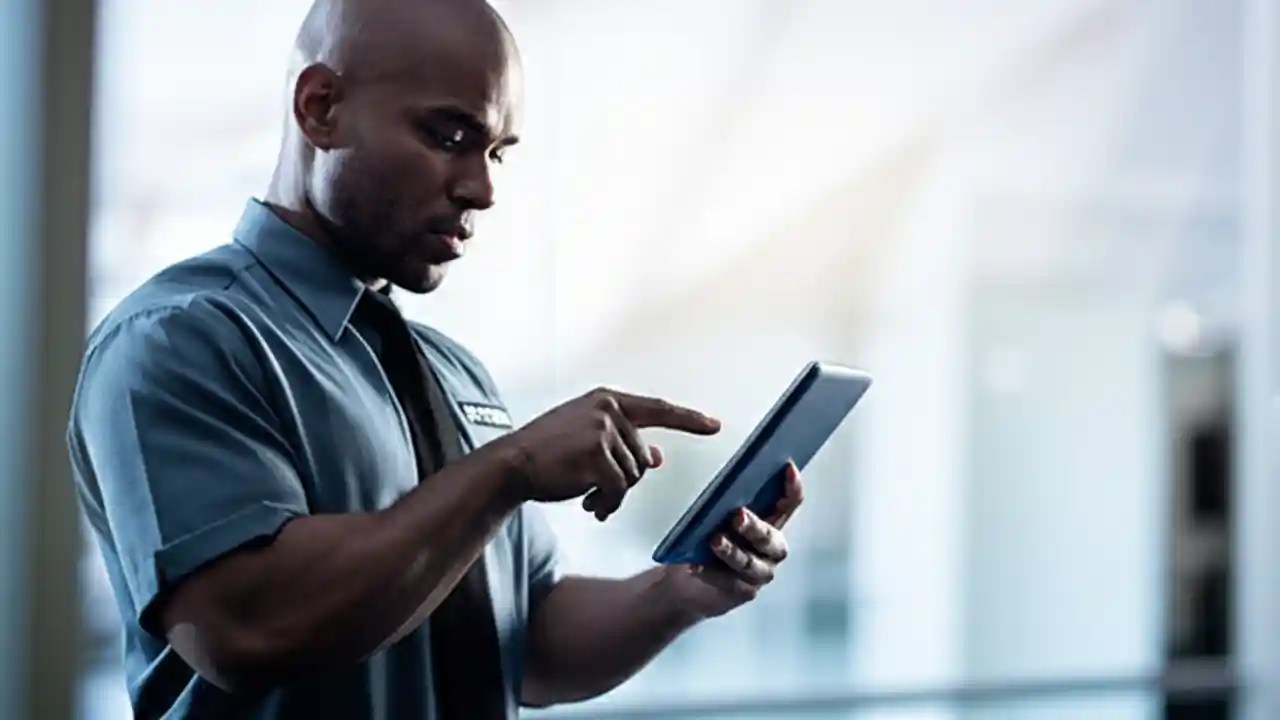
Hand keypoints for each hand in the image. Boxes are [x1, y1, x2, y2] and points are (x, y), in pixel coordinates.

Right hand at [502, 387, 720, 519]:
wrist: (512, 466)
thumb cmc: (548, 455)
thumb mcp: (588, 442)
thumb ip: (623, 444)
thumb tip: (658, 456)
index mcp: (608, 400)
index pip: (658, 409)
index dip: (689, 419)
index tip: (714, 425)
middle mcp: (609, 408)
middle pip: (643, 457)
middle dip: (623, 480)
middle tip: (594, 489)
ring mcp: (603, 428)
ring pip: (634, 476)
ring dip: (613, 494)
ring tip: (587, 495)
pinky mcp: (597, 452)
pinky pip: (620, 489)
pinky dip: (607, 503)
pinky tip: (587, 504)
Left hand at [660, 462, 803, 619]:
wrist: (690, 580)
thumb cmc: (707, 539)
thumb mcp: (717, 517)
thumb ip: (726, 504)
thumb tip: (724, 488)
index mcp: (771, 522)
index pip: (789, 502)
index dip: (792, 486)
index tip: (787, 467)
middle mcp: (772, 549)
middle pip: (770, 537)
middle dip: (754, 526)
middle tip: (738, 515)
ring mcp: (760, 572)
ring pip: (749, 562)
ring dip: (732, 551)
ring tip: (714, 541)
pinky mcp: (743, 592)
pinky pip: (728, 582)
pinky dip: (710, 572)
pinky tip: (695, 565)